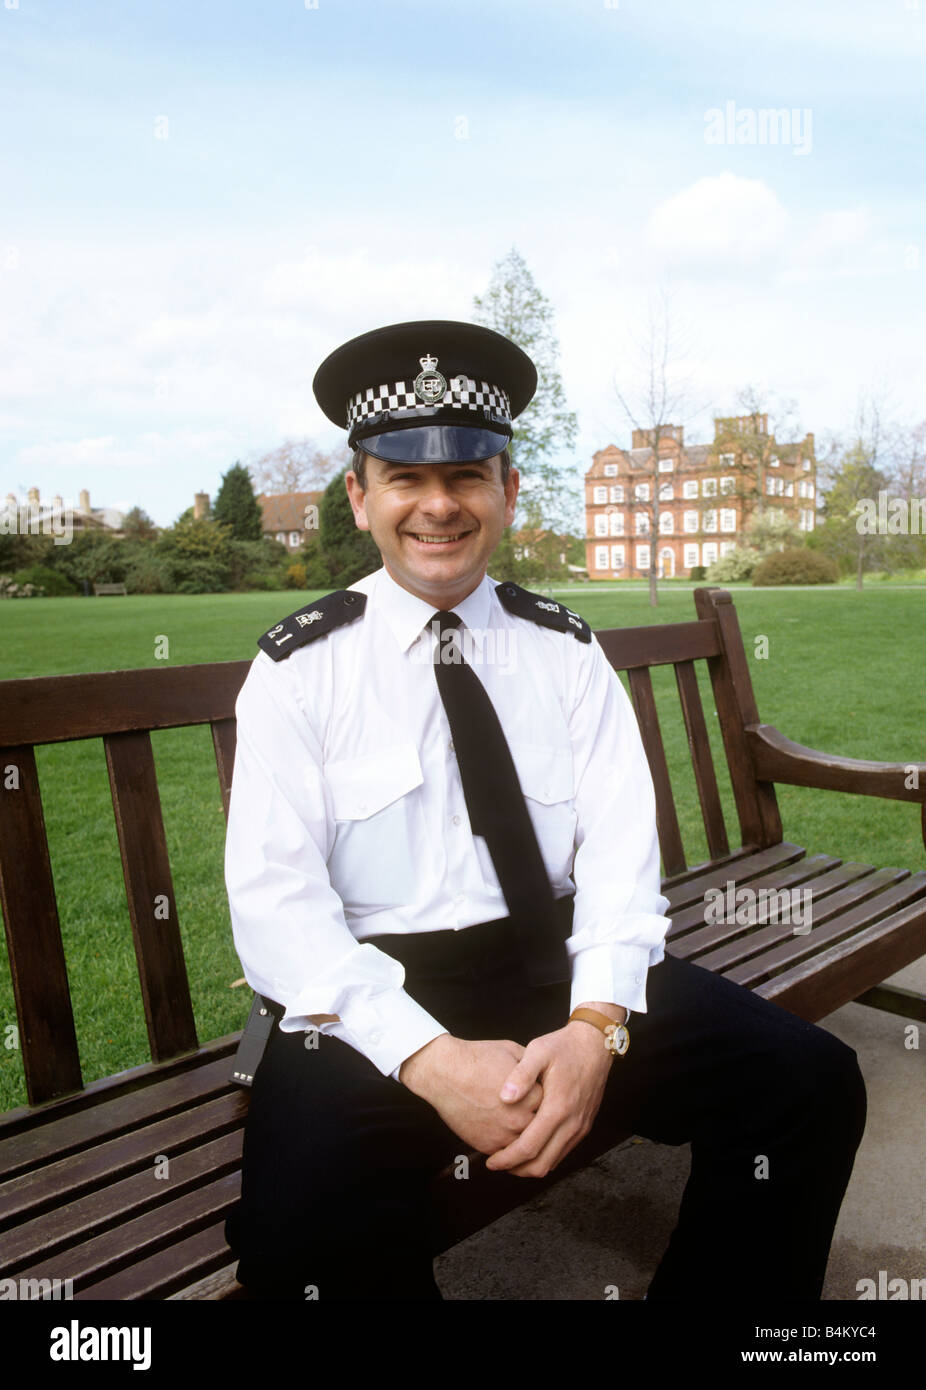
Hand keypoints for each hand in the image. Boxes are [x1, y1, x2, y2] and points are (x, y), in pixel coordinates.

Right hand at [399, 1035, 543, 1154]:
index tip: (542, 1095)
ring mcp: (504, 1135)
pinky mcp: (488, 1145)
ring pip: (526, 1145)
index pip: (552, 1105)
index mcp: (532, 1096)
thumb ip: (533, 1067)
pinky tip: (506, 1135)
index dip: (548, 1099)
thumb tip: (545, 1073)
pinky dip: (509, 1147)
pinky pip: (507, 1154)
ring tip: (523, 1128)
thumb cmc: (477, 1059)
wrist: (444, 1073)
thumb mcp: (513, 1052)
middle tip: (536, 1115)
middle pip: (542, 1128)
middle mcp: (520, 1119)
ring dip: (526, 1137)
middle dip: (540, 1121)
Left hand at [484, 1021, 612, 1177]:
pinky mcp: (584, 1126)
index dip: (507, 1159)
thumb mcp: (538, 1051)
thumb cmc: (564, 1046)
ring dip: (530, 1165)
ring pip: (554, 1162)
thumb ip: (521, 1075)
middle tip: (497, 1164)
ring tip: (509, 1158)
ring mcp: (580, 1127)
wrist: (595, 1044)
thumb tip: (504, 1097)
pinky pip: (562, 1152)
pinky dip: (544, 1156)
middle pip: (542, 1164)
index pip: (529, 1147)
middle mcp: (572, 1123)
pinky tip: (530, 1147)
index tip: (490, 1161)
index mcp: (558, 1107)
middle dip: (517, 1169)